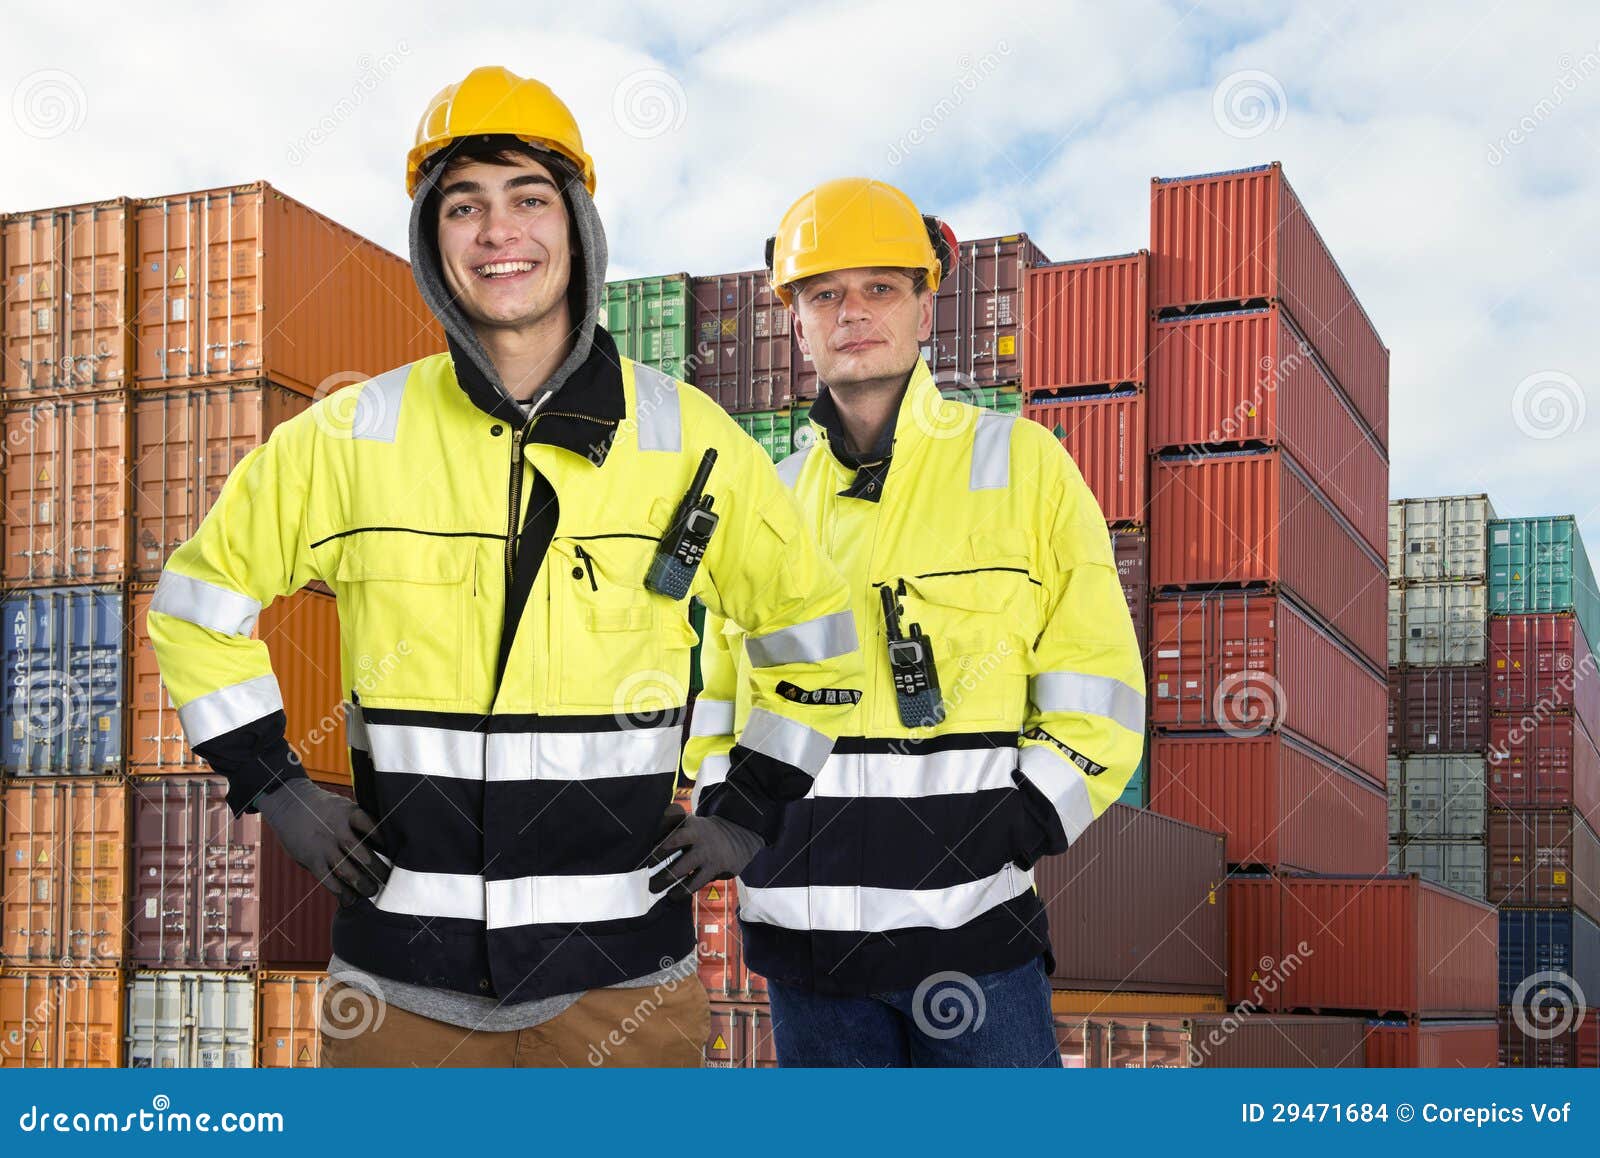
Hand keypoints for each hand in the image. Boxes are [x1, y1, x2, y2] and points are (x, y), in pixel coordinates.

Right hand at [256, 779, 390, 906]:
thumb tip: (382, 845)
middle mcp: (337, 830)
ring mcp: (323, 845)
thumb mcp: (344, 806)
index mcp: (350, 813)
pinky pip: (328, 880)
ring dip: (362, 884)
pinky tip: (350, 898)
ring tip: (372, 891)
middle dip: (378, 870)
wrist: (290, 803)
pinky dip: (341, 892)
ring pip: (346, 870)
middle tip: (388, 880)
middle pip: (362, 854)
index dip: (386, 844)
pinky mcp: (311, 859)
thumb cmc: (324, 808)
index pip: (373, 829)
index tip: (396, 855)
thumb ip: (359, 823)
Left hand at [646, 803, 762, 898]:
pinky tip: (672, 896)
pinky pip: (695, 882)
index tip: (641, 842)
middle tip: (643, 867)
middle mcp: (696, 834)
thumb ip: (670, 831)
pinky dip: (681, 890)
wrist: (740, 834)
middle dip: (656, 855)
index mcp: (688, 821)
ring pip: (682, 867)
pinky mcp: (714, 867)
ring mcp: (705, 851)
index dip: (655, 830)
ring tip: (652, 887)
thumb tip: (643, 846)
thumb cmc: (704, 833)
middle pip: (672, 842)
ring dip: (664, 879)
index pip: (669, 820)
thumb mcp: (690, 824)